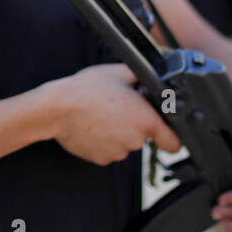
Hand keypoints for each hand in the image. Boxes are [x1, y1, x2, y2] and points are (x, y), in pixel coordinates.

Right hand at [45, 64, 181, 165]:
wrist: (57, 109)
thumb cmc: (87, 89)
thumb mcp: (120, 72)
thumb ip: (143, 78)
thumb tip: (153, 78)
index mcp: (146, 121)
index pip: (174, 142)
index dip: (172, 137)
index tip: (166, 133)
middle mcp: (135, 141)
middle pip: (144, 137)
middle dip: (135, 124)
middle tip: (118, 108)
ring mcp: (117, 152)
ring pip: (125, 143)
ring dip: (118, 132)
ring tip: (101, 115)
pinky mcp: (101, 159)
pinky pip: (109, 150)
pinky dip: (103, 141)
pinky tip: (93, 126)